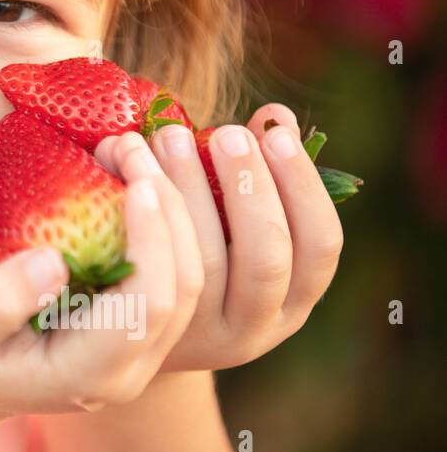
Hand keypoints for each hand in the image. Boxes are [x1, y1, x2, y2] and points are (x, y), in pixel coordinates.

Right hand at [0, 166, 201, 423]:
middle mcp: (128, 368)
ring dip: (174, 206)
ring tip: (134, 148)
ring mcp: (139, 348)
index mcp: (88, 374)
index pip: (149, 304)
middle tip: (134, 144)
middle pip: (183, 286)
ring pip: (189, 275)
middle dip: (171, 209)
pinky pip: (171, 267)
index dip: (153, 240)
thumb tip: (52, 262)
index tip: (137, 181)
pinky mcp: (135, 320)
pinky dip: (162, 217)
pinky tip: (136, 171)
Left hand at [94, 103, 344, 371]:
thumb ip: (258, 173)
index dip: (303, 186)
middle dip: (250, 187)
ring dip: (191, 190)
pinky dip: (150, 217)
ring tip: (170, 135)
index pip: (321, 245)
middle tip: (226, 132)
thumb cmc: (194, 256)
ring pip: (206, 262)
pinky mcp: (151, 331)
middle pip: (267, 257)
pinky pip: (157, 269)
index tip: (276, 134)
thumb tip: (276, 114)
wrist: (130, 331)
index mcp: (293, 300)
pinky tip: (134, 173)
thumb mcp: (233, 223)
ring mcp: (202, 336)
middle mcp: (256, 329)